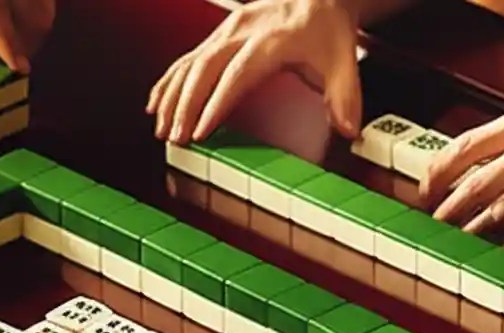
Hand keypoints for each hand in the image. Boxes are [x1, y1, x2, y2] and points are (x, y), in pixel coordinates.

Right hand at [147, 0, 361, 144]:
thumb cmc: (326, 26)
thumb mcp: (343, 59)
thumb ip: (345, 96)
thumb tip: (348, 129)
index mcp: (272, 38)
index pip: (238, 73)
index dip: (217, 103)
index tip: (202, 130)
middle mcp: (243, 31)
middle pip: (205, 68)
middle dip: (185, 104)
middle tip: (175, 136)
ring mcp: (225, 31)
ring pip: (189, 62)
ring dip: (171, 97)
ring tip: (160, 128)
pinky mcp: (216, 35)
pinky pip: (186, 59)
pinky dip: (168, 82)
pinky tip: (155, 104)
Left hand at [423, 91, 503, 251]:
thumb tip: (480, 157)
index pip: (463, 147)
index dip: (437, 173)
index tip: (426, 190)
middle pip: (474, 186)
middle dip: (447, 210)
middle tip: (434, 226)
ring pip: (499, 212)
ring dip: (473, 232)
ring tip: (458, 243)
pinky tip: (498, 254)